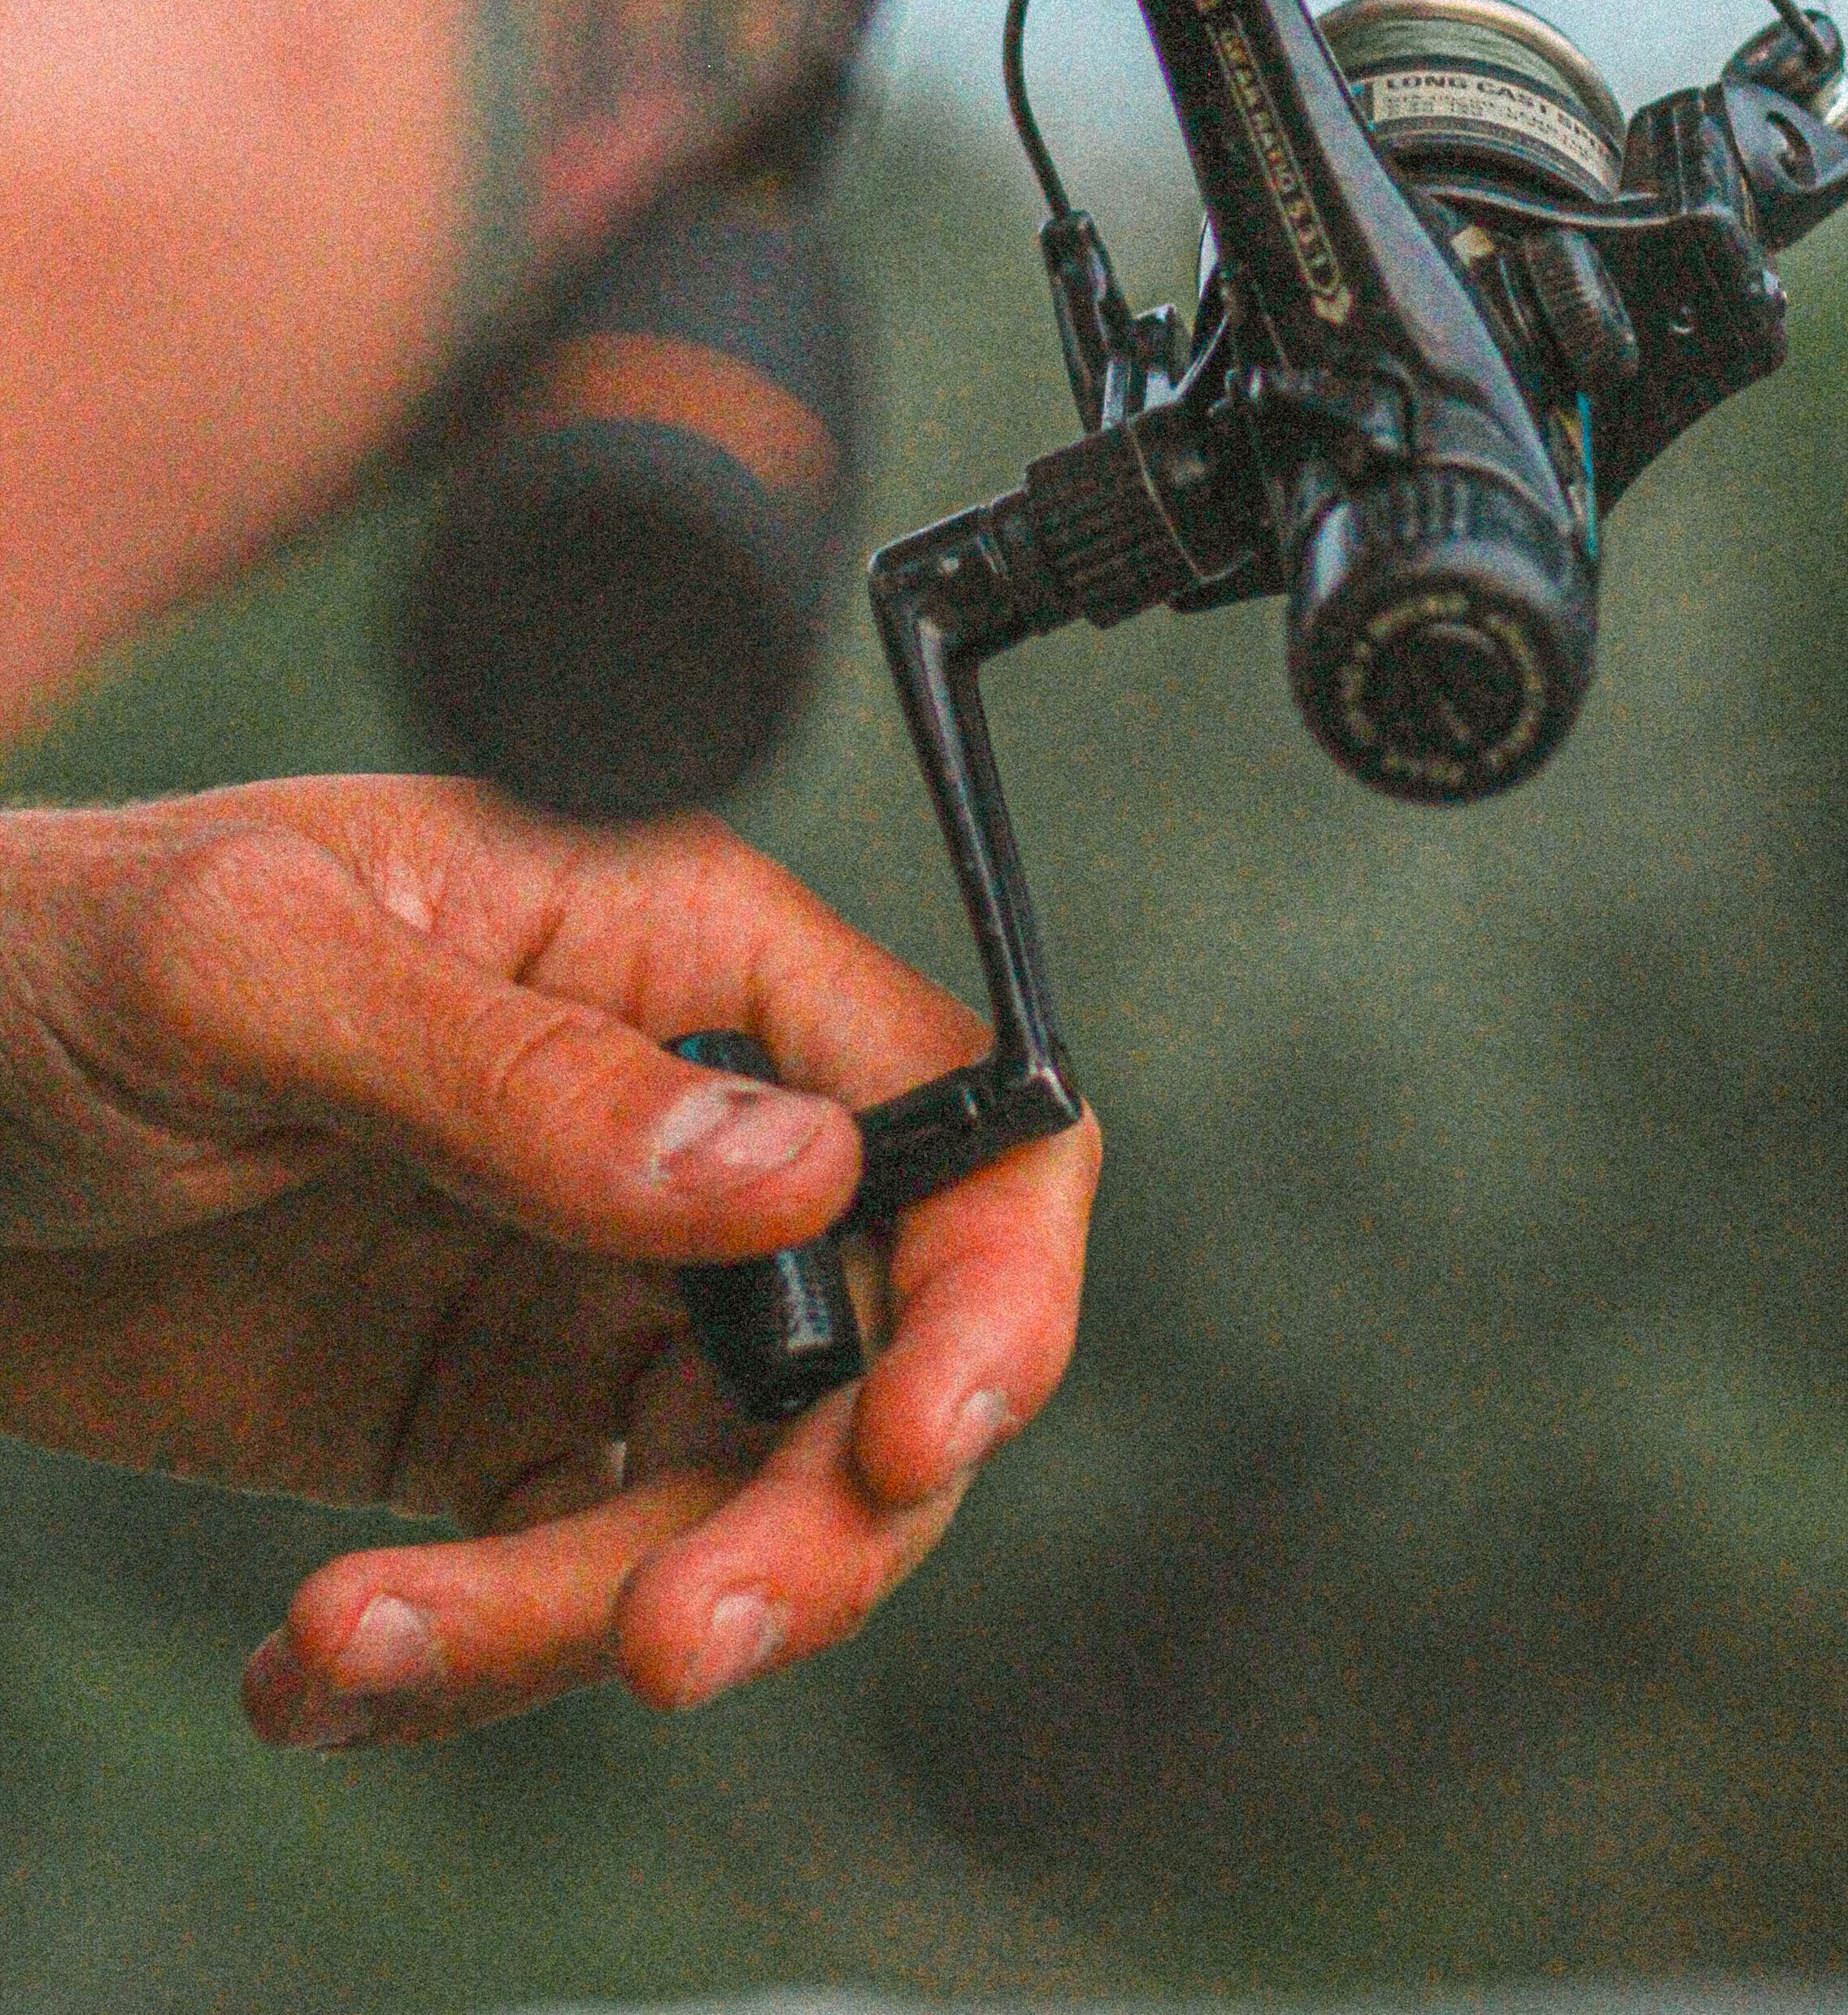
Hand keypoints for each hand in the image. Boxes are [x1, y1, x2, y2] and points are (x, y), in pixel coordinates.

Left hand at [0, 778, 1094, 1744]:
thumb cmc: (41, 950)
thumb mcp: (257, 970)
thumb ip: (520, 1072)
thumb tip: (793, 1170)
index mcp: (678, 949)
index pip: (947, 1104)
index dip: (988, 1279)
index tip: (918, 1435)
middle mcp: (672, 1119)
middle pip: (874, 1352)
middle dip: (803, 1526)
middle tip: (664, 1642)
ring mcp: (581, 1280)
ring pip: (719, 1505)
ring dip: (583, 1619)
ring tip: (373, 1648)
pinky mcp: (475, 1422)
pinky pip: (555, 1582)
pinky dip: (457, 1664)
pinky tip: (320, 1659)